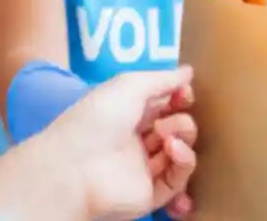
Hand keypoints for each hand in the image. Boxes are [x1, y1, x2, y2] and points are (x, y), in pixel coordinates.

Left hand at [38, 65, 197, 219]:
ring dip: (183, 137)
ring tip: (169, 136)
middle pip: (174, 127)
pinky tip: (174, 150)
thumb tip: (189, 71)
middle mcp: (135, 140)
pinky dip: (183, 161)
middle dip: (181, 119)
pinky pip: (177, 179)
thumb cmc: (99, 118)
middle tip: (172, 118)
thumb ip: (163, 78)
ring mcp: (144, 168)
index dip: (177, 97)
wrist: (77, 167)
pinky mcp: (151, 194)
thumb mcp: (129, 85)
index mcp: (126, 113)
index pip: (162, 104)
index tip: (185, 92)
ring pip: (180, 152)